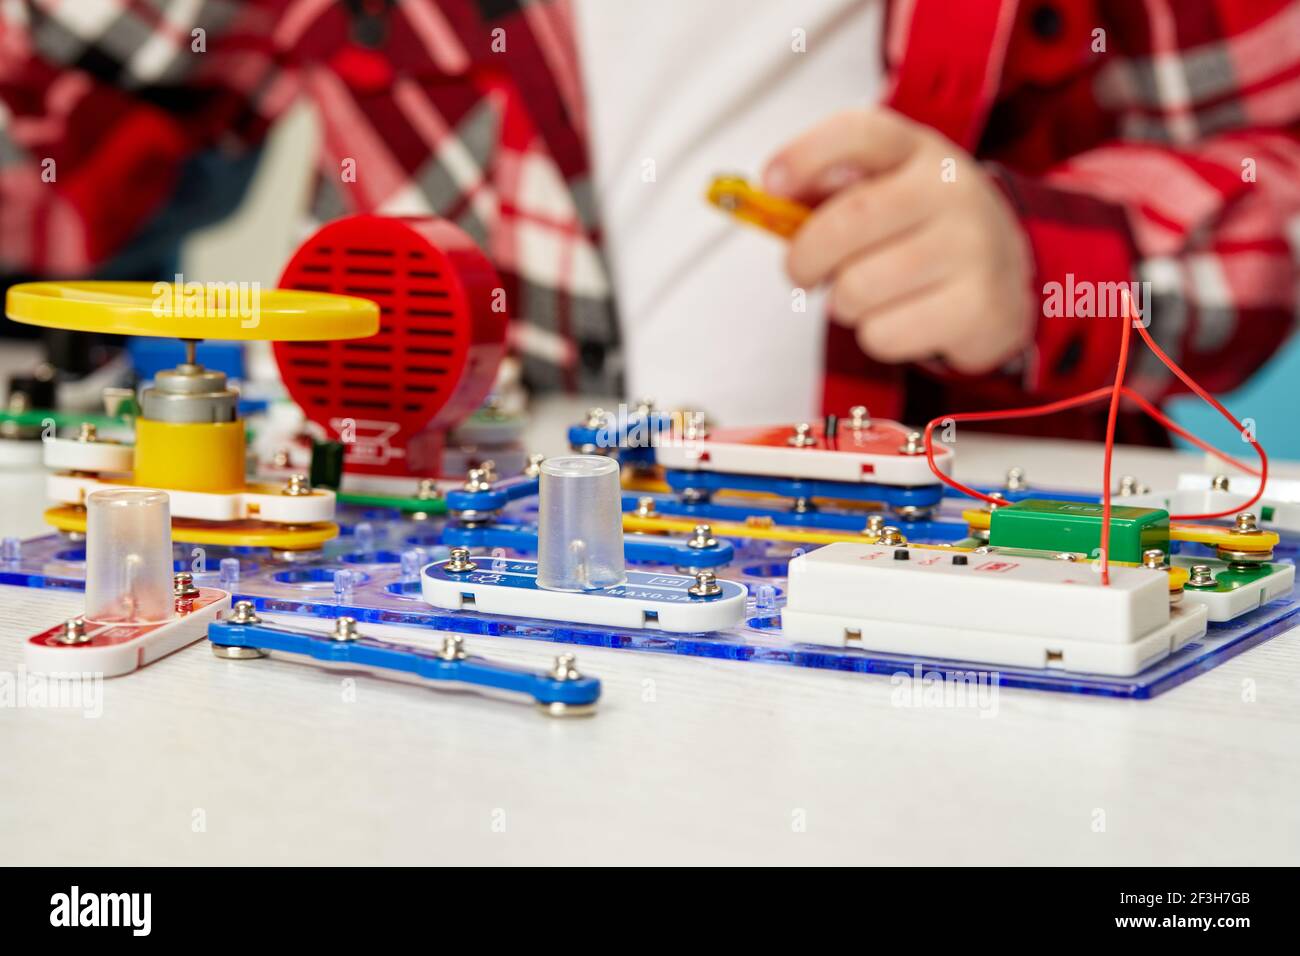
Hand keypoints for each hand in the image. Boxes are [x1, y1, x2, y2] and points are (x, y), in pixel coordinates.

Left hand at [763, 109, 1034, 372]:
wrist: (1006, 276)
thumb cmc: (921, 231)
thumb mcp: (883, 191)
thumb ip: (827, 193)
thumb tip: (771, 203)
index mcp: (918, 151)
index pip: (860, 133)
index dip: (806, 155)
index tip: (770, 184)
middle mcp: (952, 190)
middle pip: (847, 221)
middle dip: (804, 257)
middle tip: (802, 272)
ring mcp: (972, 247)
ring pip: (858, 288)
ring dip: (843, 304)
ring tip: (866, 295)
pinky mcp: (979, 306)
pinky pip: (884, 333)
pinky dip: (876, 336)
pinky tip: (902, 318)